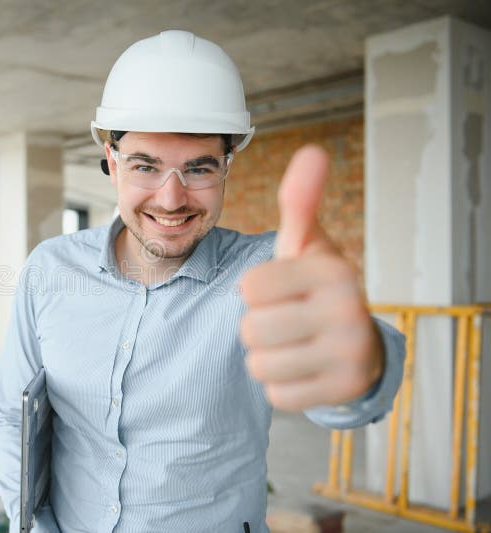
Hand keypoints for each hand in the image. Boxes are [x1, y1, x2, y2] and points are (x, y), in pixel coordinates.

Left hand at [239, 145, 383, 410]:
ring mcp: (348, 354)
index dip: (255, 290)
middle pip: (250, 329)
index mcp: (332, 270)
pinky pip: (276, 395)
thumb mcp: (308, 244)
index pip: (249, 287)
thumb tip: (311, 151)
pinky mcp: (342, 391)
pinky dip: (282, 385)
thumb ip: (300, 202)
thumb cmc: (318, 287)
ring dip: (267, 357)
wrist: (359, 344)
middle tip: (288, 319)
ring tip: (294, 343)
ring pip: (259, 365)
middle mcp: (346, 310)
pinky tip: (304, 368)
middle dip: (259, 326)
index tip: (282, 289)